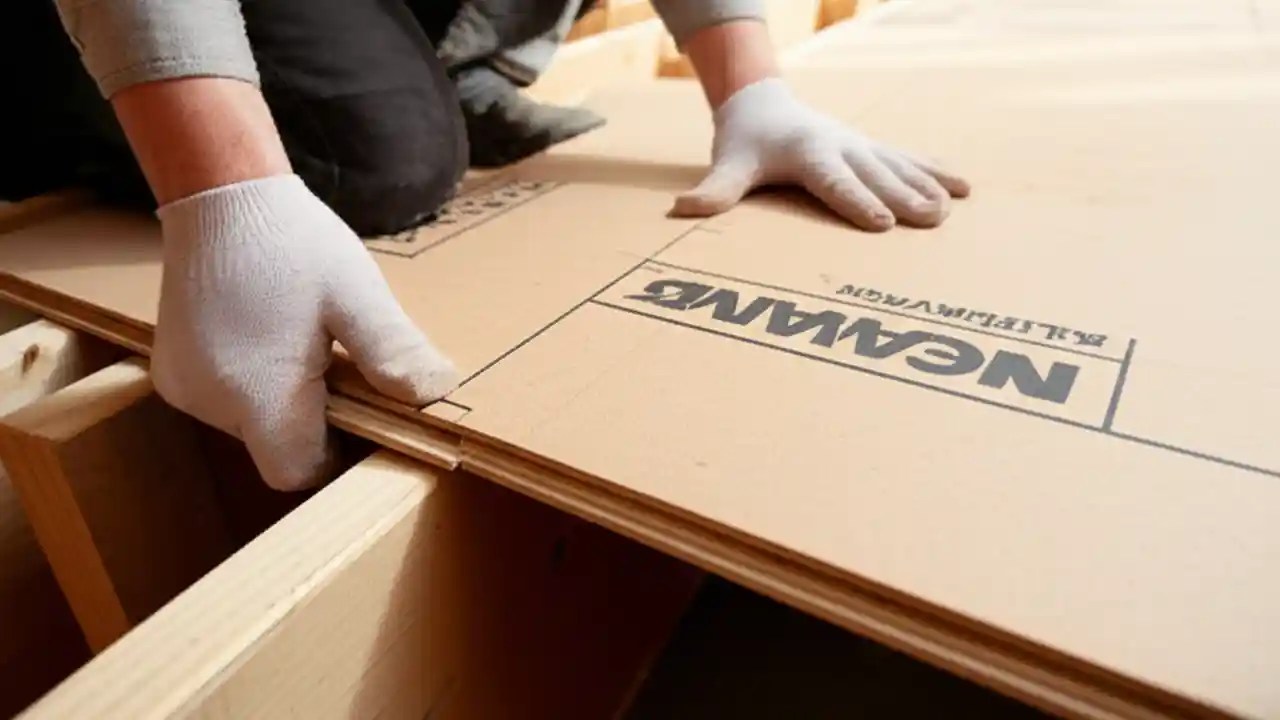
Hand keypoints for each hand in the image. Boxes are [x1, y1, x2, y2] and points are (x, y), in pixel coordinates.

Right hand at [152, 174, 458, 489]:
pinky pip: (225, 402)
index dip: (335, 454)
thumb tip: (434, 393)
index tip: (359, 413)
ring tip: (304, 344)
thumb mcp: (357, 293)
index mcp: (257, 392)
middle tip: (338, 364)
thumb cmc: (294, 242)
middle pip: (274, 449)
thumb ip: (392, 349)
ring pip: (251, 427)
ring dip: (284, 402)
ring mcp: (184, 389)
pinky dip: (254, 385)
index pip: (298, 471)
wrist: (221, 192)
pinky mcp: (173, 373)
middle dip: (314, 422)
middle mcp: (209, 402)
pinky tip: (270, 339)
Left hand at [673, 78, 969, 230]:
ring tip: (952, 209)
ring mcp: (861, 145)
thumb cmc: (745, 142)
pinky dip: (937, 172)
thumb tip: (681, 210)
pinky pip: (909, 159)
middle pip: (876, 175)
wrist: (763, 104)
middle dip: (904, 197)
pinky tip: (965, 189)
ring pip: (899, 166)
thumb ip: (713, 192)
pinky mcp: (873, 147)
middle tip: (930, 220)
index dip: (857, 201)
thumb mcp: (728, 165)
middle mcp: (841, 145)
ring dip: (927, 186)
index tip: (881, 222)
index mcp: (807, 153)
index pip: (834, 181)